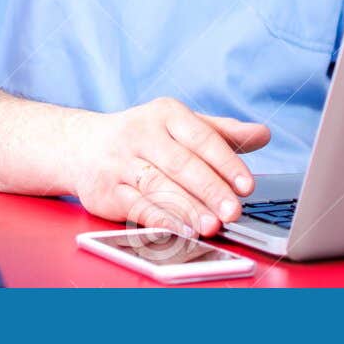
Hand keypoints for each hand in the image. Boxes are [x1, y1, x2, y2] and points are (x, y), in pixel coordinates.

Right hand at [70, 97, 269, 236]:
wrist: (80, 146)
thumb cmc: (144, 137)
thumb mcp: (180, 126)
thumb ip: (221, 132)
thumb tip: (263, 134)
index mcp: (165, 113)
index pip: (201, 137)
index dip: (225, 162)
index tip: (247, 186)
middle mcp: (140, 133)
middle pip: (180, 164)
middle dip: (209, 189)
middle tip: (234, 212)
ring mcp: (119, 162)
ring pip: (158, 186)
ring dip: (187, 208)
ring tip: (212, 226)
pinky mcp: (105, 190)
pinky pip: (135, 206)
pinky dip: (160, 219)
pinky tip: (182, 231)